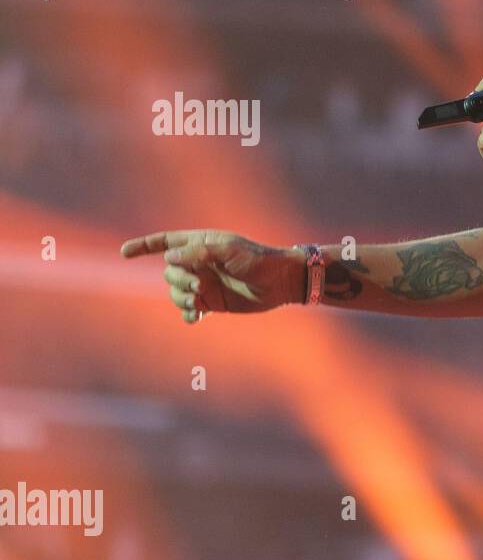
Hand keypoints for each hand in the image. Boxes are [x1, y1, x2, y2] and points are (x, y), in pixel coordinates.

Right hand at [119, 229, 304, 322]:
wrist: (281, 282)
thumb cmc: (258, 260)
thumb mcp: (230, 251)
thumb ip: (199, 253)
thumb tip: (168, 257)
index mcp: (200, 245)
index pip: (166, 243)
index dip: (144, 246)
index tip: (124, 253)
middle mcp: (199, 264)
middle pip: (169, 272)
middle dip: (178, 280)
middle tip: (199, 286)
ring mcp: (205, 283)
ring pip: (177, 292)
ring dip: (182, 298)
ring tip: (198, 301)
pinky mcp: (213, 302)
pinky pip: (190, 309)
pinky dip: (188, 314)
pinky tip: (195, 317)